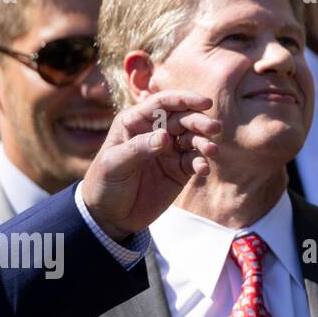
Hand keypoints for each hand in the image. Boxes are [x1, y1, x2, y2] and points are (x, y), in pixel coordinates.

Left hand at [81, 90, 220, 239]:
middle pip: (183, 118)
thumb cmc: (103, 184)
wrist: (109, 217)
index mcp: (136, 122)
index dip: (185, 99)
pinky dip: (202, 163)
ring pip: (193, 138)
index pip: (163, 103)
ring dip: (204, 142)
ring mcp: (170, 150)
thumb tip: (165, 136)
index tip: (205, 103)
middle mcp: (156, 132)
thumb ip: (138, 148)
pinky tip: (203, 170)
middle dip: (200, 121)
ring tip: (211, 151)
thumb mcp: (114, 165)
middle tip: (214, 128)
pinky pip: (195, 161)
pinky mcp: (180, 169)